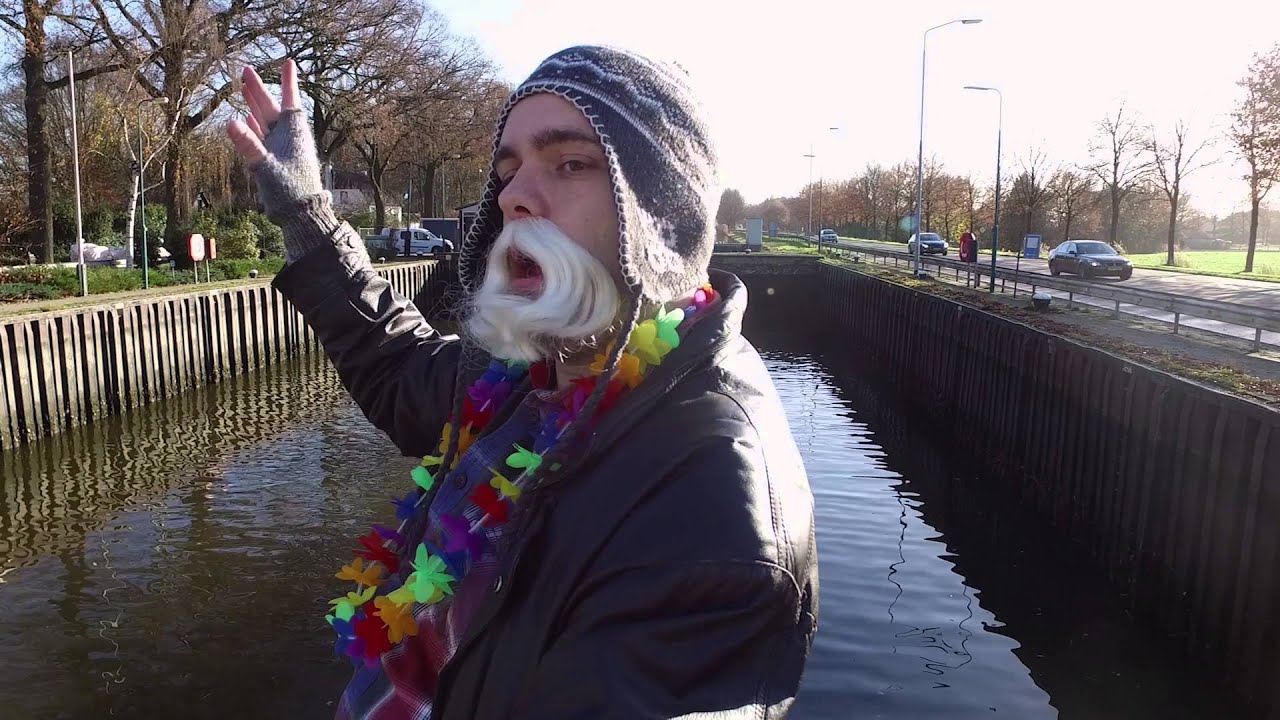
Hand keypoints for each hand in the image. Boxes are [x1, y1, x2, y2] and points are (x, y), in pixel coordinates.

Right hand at [224, 58, 323, 226]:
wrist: (299, 215)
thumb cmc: (289, 192)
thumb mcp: (265, 168)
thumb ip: (248, 146)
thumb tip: (231, 123)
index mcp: (292, 135)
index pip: (290, 101)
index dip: (288, 82)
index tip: (289, 62)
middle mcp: (287, 139)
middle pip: (271, 108)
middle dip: (258, 89)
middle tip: (247, 69)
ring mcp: (280, 149)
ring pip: (265, 121)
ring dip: (254, 105)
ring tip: (245, 86)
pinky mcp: (274, 160)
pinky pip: (262, 139)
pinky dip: (255, 128)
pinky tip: (247, 119)